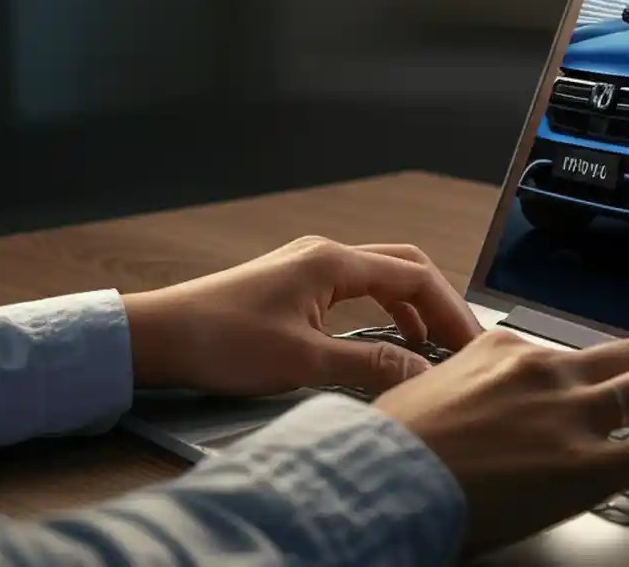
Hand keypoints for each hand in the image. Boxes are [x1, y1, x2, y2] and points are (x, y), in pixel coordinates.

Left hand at [122, 236, 481, 395]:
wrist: (156, 337)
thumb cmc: (222, 343)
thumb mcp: (304, 361)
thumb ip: (370, 366)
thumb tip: (424, 375)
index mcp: (333, 262)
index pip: (416, 276)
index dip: (451, 312)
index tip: (472, 347)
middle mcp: (326, 254)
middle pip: (404, 267)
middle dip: (438, 304)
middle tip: (461, 344)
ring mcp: (308, 267)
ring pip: (381, 278)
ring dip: (411, 308)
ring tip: (433, 348)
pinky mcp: (294, 285)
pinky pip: (356, 290)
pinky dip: (383, 312)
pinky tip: (387, 342)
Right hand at [375, 329, 628, 554]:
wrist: (370, 480)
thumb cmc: (381, 451)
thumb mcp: (420, 400)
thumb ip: (458, 395)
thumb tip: (463, 413)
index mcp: (503, 350)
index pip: (574, 356)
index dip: (609, 383)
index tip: (620, 405)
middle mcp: (544, 369)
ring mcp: (568, 412)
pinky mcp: (586, 463)